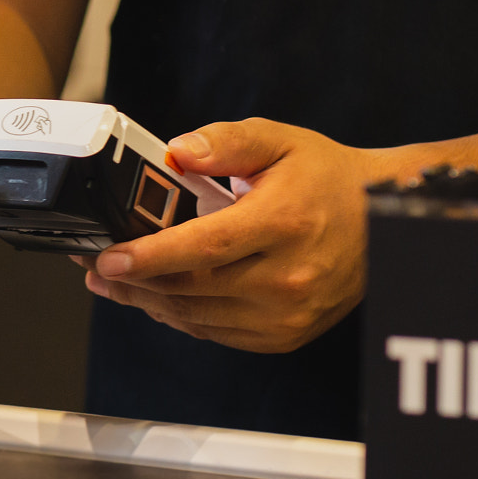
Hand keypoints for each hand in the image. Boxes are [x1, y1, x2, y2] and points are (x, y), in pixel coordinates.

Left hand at [78, 119, 391, 354]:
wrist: (382, 222)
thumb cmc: (327, 180)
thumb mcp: (280, 142)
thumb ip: (225, 142)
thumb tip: (177, 153)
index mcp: (283, 223)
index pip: (203, 248)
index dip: (149, 256)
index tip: (108, 259)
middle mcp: (287, 277)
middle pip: (191, 288)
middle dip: (134, 281)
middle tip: (95, 269)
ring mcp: (287, 315)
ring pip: (198, 317)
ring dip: (150, 303)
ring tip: (117, 284)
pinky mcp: (286, 336)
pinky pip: (218, 334)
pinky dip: (184, 317)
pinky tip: (161, 298)